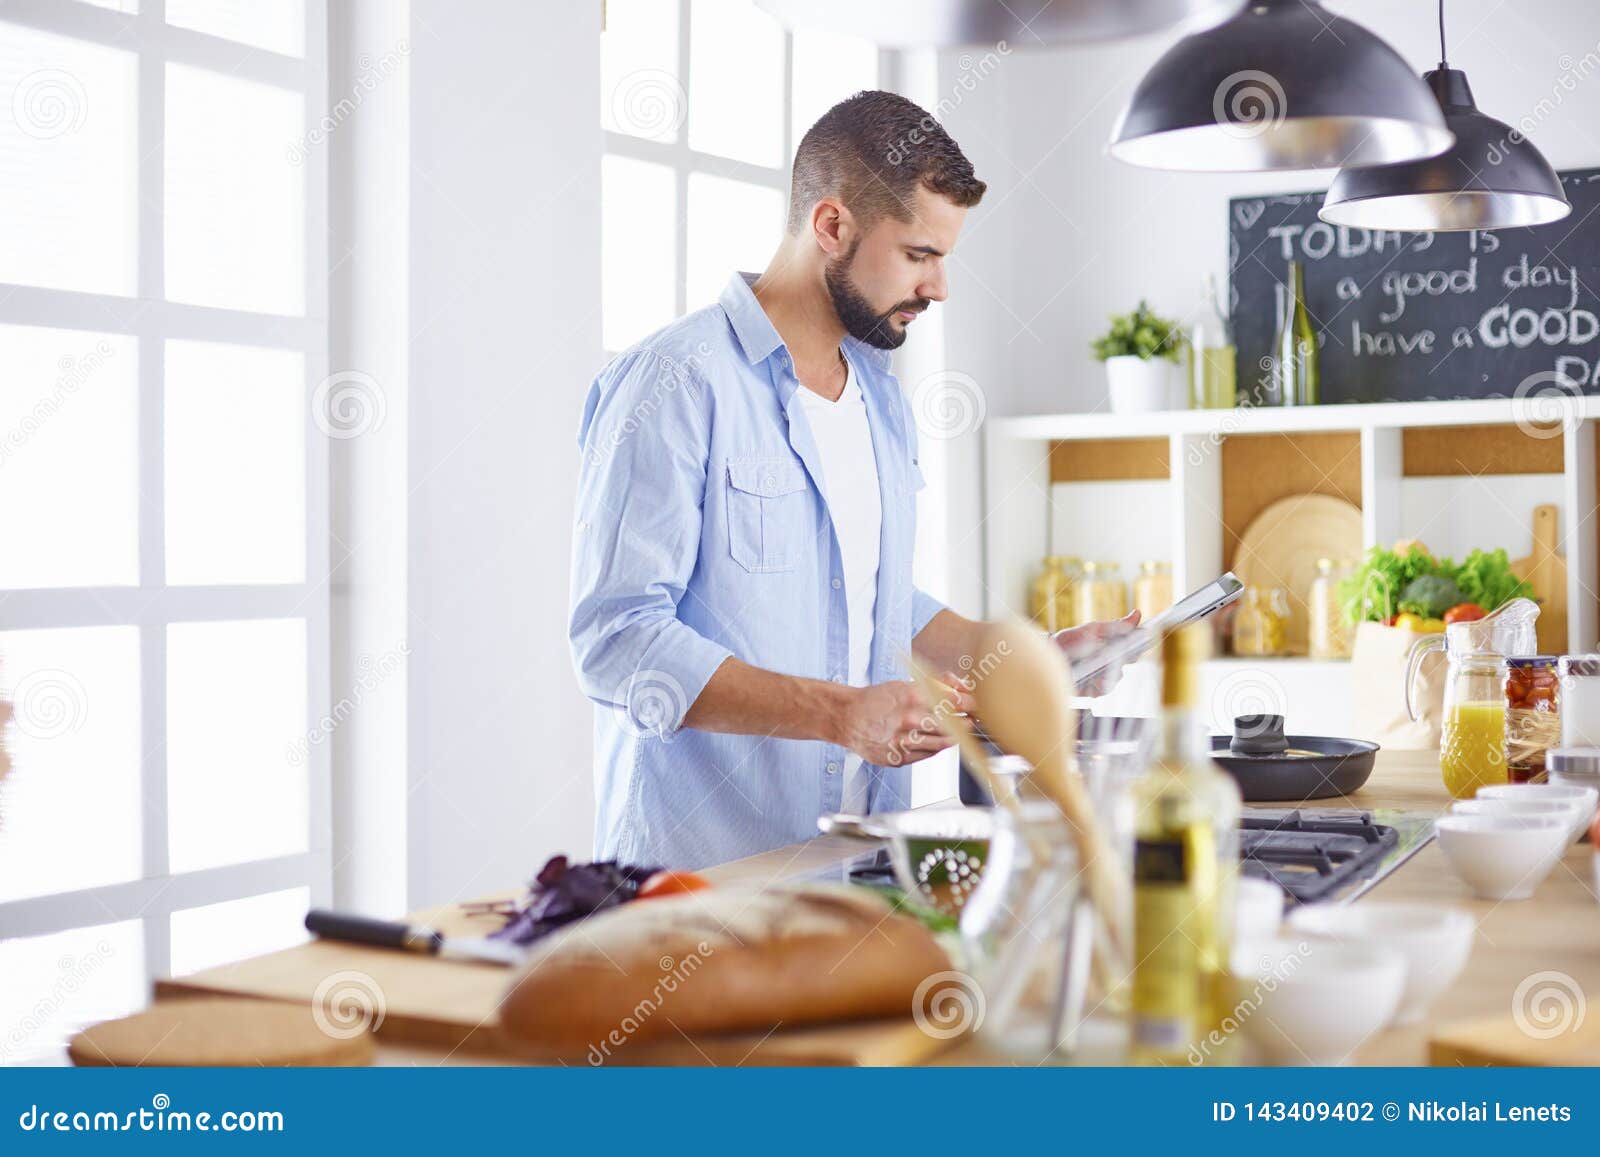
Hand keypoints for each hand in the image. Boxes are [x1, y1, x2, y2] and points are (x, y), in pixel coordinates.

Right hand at [830, 676, 973, 766]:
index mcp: (912, 697)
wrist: (847, 718)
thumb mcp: (902, 685)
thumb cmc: (875, 700)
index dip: (968, 704)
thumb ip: (931, 687)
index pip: (953, 701)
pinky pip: (928, 754)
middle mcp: (909, 719)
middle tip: (969, 719)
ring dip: (954, 736)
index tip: (974, 705)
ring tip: (957, 731)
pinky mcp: (899, 758)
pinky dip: (936, 747)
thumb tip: (957, 687)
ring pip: (942, 743)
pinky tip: (936, 740)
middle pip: (951, 724)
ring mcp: (904, 741)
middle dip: (964, 721)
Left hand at [1053, 610, 1141, 695]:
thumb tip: (1137, 614)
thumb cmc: (1072, 639)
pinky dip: (1092, 684)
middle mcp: (1111, 668)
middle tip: (1113, 655)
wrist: (1050, 653)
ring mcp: (1101, 681)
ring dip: (1103, 674)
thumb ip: (1115, 626)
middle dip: (1116, 662)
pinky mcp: (1090, 692)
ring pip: (1112, 682)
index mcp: (1114, 652)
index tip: (1136, 644)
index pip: (1133, 653)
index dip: (1136, 650)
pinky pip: (1098, 692)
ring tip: (1094, 666)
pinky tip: (1085, 677)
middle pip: (1123, 669)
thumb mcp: (1093, 629)